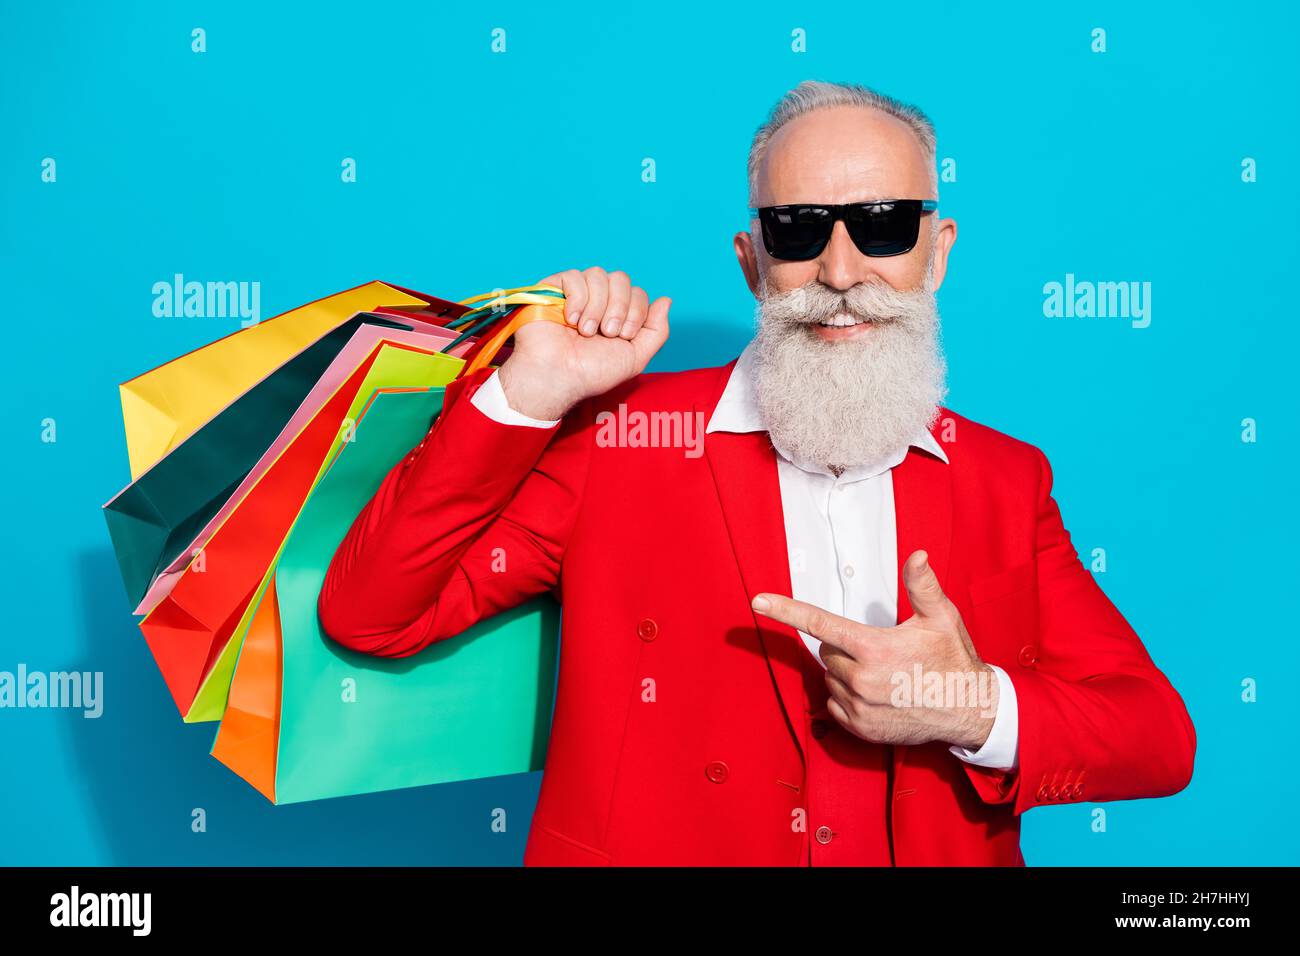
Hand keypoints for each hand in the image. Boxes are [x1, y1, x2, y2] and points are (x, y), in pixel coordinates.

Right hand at [497, 267, 671, 419]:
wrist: (559, 377)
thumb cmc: (593, 372)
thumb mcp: (635, 357)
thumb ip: (656, 330)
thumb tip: (666, 299)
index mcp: (617, 314)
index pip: (637, 293)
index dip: (636, 311)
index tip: (623, 335)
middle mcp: (598, 301)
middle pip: (621, 278)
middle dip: (619, 306)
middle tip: (607, 332)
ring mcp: (576, 294)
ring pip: (598, 274)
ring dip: (597, 306)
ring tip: (586, 331)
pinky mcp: (553, 289)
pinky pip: (574, 276)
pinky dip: (577, 299)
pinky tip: (570, 320)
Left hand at [750, 550, 997, 749]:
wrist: (970, 711)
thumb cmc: (953, 660)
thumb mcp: (941, 618)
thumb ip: (922, 586)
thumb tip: (917, 556)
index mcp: (874, 648)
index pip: (820, 624)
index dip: (786, 610)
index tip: (758, 601)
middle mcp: (861, 679)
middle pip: (827, 652)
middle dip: (846, 647)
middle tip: (880, 651)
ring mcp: (859, 708)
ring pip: (830, 678)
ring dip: (846, 673)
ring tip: (884, 675)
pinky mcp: (860, 728)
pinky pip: (834, 704)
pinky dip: (847, 698)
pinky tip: (877, 695)